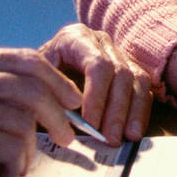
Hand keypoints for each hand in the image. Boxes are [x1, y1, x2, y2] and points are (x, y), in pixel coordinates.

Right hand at [0, 46, 82, 176]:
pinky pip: (10, 146)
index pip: (25, 59)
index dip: (57, 79)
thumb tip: (27, 94)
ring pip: (25, 120)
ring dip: (32, 147)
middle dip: (59, 113)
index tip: (72, 98)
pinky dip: (16, 163)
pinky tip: (7, 171)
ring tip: (22, 161)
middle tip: (67, 133)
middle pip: (33, 87)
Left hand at [41, 23, 151, 145]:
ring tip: (126, 137)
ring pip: (136, 80)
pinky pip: (143, 90)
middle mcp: (101, 42)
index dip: (97, 96)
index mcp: (76, 38)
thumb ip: (48, 94)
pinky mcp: (129, 72)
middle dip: (116, 109)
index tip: (90, 124)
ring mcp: (118, 55)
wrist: (38, 72)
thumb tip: (66, 116)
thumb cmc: (34, 77)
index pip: (96, 64)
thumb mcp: (33, 80)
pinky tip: (133, 132)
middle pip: (120, 73)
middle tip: (110, 138)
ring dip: (132, 112)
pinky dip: (140, 112)